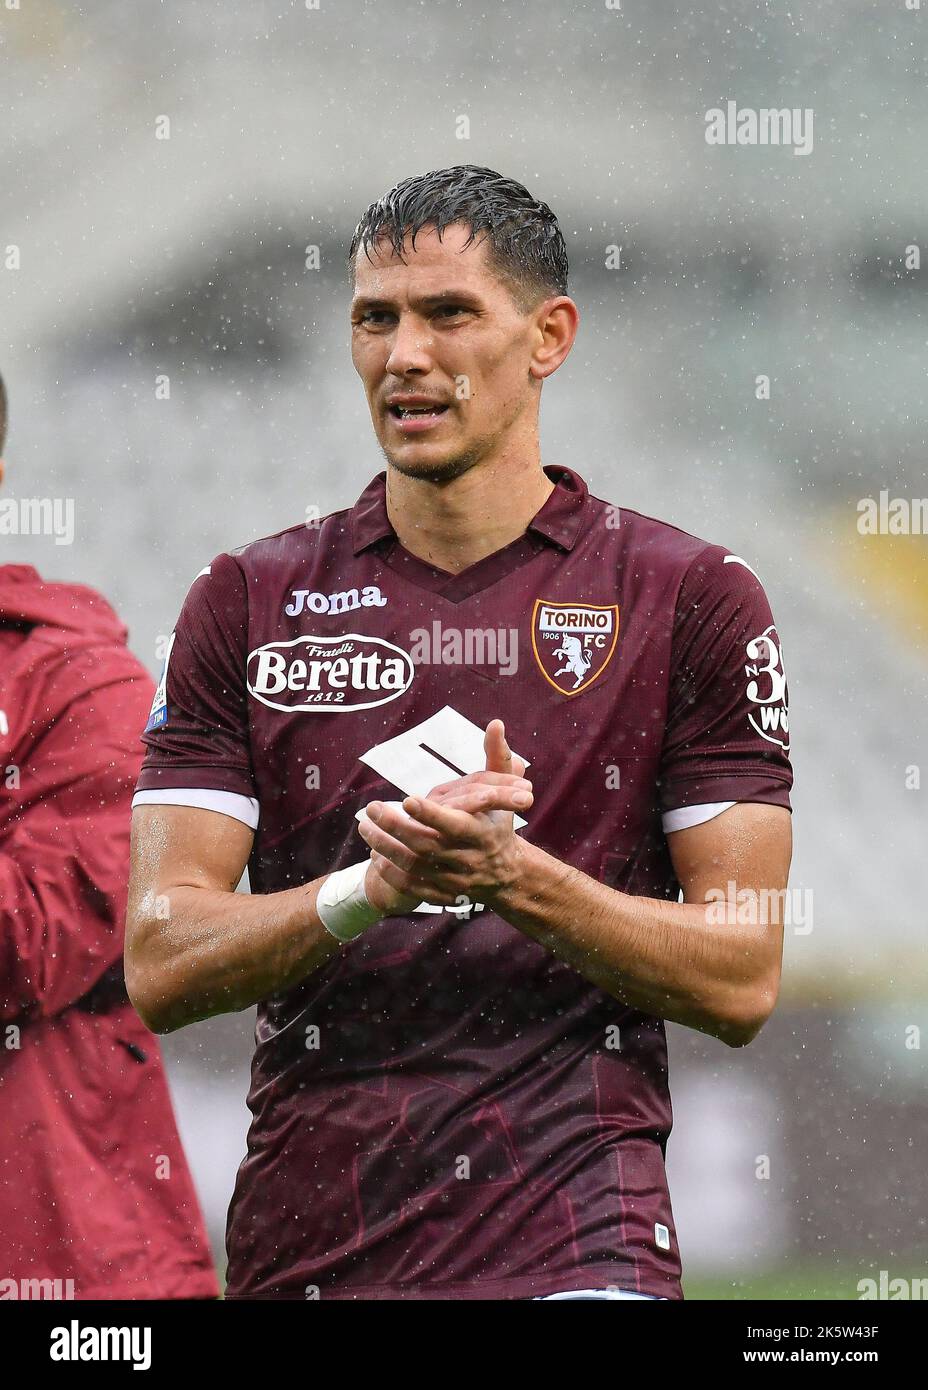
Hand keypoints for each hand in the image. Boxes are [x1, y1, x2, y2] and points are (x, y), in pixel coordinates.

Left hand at [358, 720, 530, 909]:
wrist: (507, 873)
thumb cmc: (498, 823)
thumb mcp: (505, 791)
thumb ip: (497, 758)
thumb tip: (495, 724)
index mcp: (482, 832)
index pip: (453, 824)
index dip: (430, 814)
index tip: (406, 798)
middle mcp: (468, 858)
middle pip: (426, 845)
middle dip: (396, 826)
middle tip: (372, 808)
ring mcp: (454, 879)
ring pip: (414, 866)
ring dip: (386, 847)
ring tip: (365, 827)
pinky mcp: (443, 894)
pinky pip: (412, 886)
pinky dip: (391, 873)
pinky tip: (375, 855)